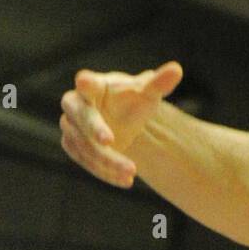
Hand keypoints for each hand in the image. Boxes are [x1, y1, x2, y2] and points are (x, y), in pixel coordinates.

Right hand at [59, 61, 181, 186]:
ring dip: (107, 160)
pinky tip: (126, 180)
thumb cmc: (131, 101)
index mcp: (93, 85)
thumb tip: (177, 70)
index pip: (87, 82)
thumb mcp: (146, 93)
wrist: (122, 121)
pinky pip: (86, 162)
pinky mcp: (73, 146)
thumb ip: (158, 83)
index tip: (84, 81)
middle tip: (110, 141)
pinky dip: (106, 173)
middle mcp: (76, 103)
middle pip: (80, 116)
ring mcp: (71, 126)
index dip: (86, 82)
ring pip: (84, 145)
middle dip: (94, 128)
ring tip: (132, 172)